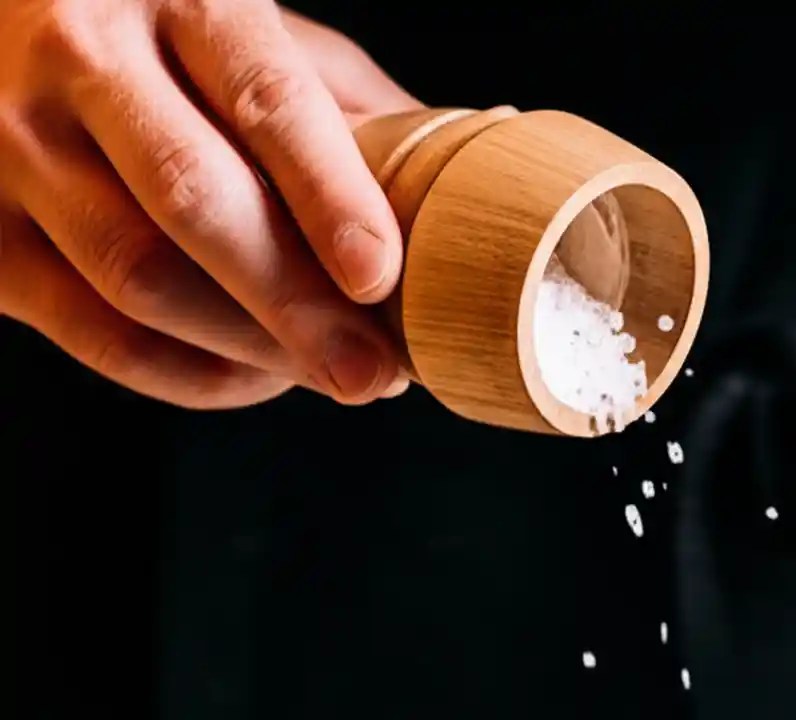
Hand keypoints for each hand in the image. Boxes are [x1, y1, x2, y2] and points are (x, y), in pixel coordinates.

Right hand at [0, 0, 414, 409]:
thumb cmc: (163, 27)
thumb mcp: (252, 30)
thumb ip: (338, 104)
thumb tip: (453, 196)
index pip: (266, 97)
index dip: (329, 193)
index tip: (381, 276)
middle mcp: (80, 54)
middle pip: (193, 199)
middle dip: (294, 303)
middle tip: (372, 373)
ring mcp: (6, 139)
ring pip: (133, 275)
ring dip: (248, 349)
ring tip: (333, 377)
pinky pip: (86, 329)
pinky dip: (181, 374)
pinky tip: (253, 377)